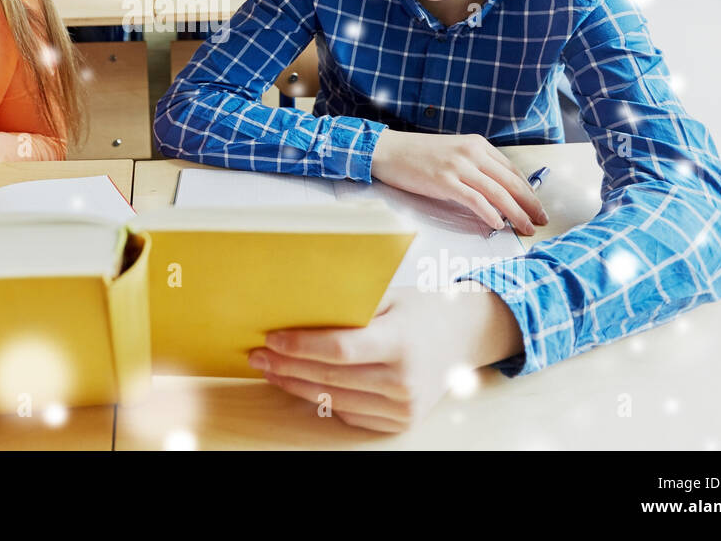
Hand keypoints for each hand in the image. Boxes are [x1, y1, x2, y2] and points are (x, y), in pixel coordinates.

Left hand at [248, 284, 519, 433]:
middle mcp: (403, 380)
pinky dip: (321, 400)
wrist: (463, 338)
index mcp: (401, 342)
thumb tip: (296, 306)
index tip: (271, 338)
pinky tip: (300, 384)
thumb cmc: (419, 310)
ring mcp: (403, 407)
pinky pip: (349, 414)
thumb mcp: (389, 298)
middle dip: (287, 366)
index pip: (339, 349)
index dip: (300, 346)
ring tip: (271, 370)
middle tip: (258, 355)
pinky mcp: (400, 422)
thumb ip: (349, 306)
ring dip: (296, 386)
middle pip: (330, 377)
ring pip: (334, 400)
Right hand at [371, 130, 547, 234]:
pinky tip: (498, 224)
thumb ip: (474, 166)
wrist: (388, 150)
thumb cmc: (418, 155)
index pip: (511, 169)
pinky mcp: (445, 181)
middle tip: (541, 220)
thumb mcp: (453, 152)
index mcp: (477, 145)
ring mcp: (459, 167)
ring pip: (497, 193)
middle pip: (510, 182)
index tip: (537, 205)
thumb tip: (495, 191)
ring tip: (525, 227)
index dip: (528, 190)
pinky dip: (490, 214)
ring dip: (516, 213)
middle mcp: (472, 153)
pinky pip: (475, 200)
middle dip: (530, 204)